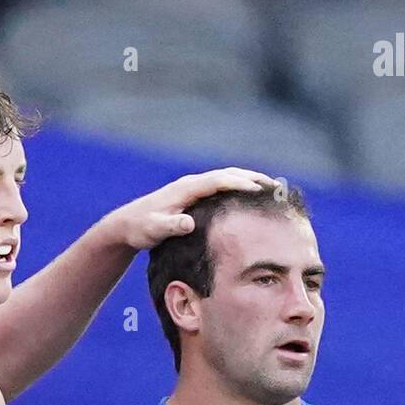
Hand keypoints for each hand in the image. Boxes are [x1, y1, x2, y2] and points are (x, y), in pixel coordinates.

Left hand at [104, 168, 276, 250]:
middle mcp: (191, 184)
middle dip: (252, 179)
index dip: (240, 184)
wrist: (127, 224)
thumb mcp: (154, 230)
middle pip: (228, 174)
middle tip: (277, 187)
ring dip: (249, 180)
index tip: (261, 190)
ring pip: (226, 178)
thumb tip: (188, 223)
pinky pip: (221, 187)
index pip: (219, 181)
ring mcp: (193, 188)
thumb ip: (170, 227)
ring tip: (272, 190)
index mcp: (186, 189)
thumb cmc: (141, 228)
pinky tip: (250, 198)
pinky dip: (239, 187)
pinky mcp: (193, 195)